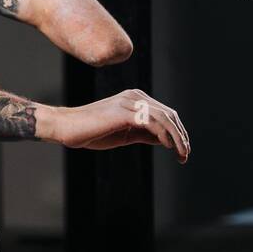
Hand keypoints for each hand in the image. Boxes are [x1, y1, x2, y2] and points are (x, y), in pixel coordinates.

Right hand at [55, 90, 189, 162]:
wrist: (66, 127)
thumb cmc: (91, 132)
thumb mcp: (124, 134)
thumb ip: (144, 134)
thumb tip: (165, 140)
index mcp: (134, 99)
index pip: (165, 113)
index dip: (177, 131)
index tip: (182, 150)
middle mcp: (135, 96)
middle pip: (168, 114)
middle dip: (181, 135)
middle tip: (185, 155)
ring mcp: (130, 102)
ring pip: (164, 118)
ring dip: (177, 138)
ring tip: (181, 154)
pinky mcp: (124, 111)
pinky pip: (152, 122)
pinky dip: (164, 135)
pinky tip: (168, 147)